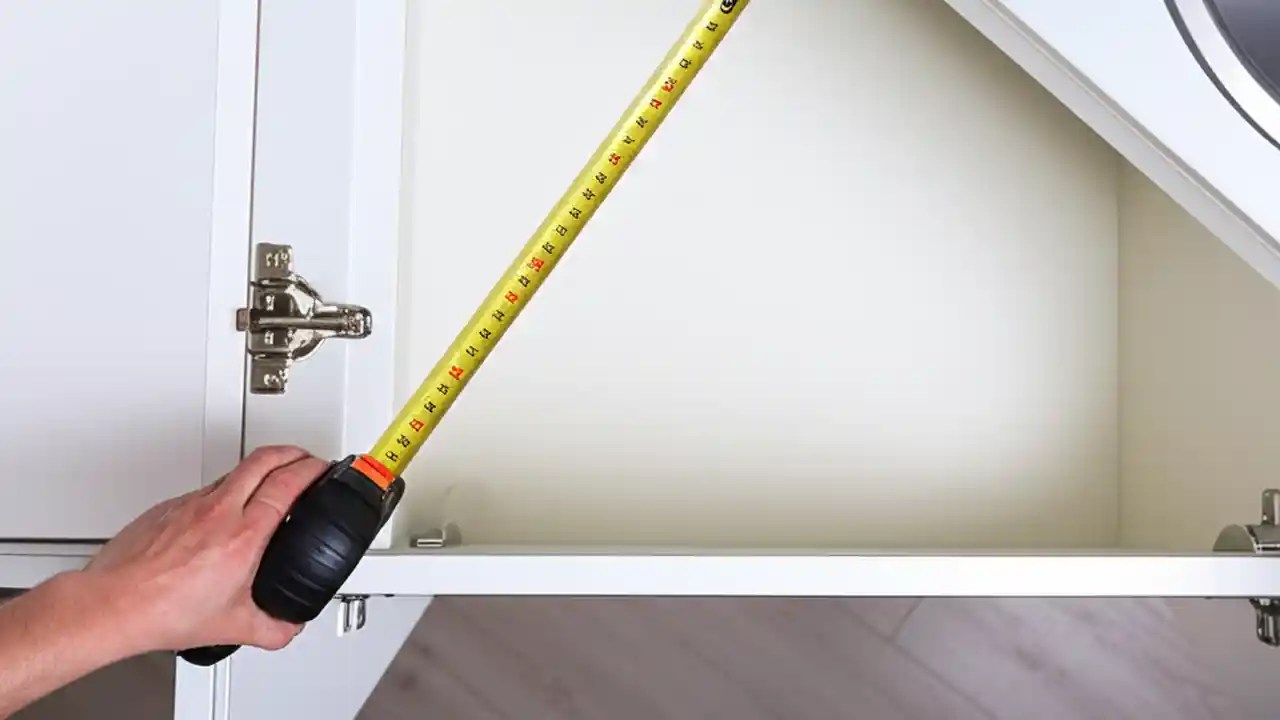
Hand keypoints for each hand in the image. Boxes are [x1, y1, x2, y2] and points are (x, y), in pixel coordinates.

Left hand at [81, 446, 329, 654]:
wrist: (113, 605)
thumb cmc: (162, 612)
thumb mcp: (233, 626)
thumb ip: (274, 627)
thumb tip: (291, 626)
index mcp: (242, 537)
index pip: (286, 483)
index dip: (310, 468)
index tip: (321, 468)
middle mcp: (218, 512)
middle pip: (264, 458)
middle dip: (292, 452)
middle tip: (304, 458)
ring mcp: (190, 505)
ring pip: (234, 470)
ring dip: (260, 467)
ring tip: (269, 478)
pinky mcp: (168, 507)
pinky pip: (205, 488)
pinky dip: (226, 489)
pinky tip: (225, 508)